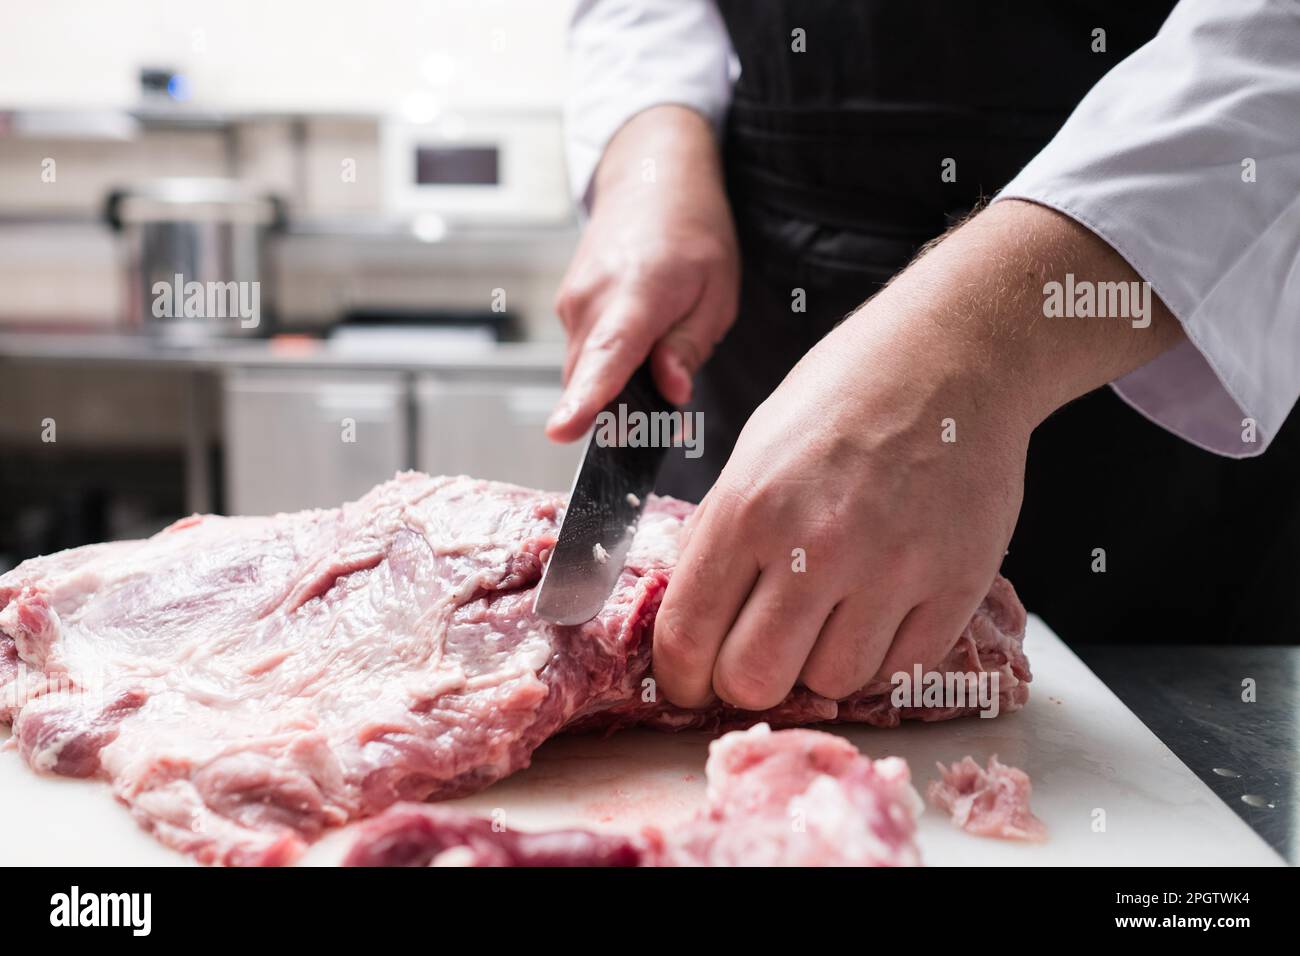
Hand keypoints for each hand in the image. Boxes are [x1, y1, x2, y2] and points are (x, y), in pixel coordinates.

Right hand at [546, 106, 739, 440]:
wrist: (651, 178)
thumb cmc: (693, 234)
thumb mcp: (716, 294)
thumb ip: (688, 348)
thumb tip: (671, 393)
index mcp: (636, 295)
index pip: (607, 357)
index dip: (585, 399)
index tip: (562, 431)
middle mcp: (591, 301)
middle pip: (592, 382)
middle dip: (622, 410)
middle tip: (668, 403)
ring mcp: (571, 304)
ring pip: (587, 372)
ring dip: (618, 384)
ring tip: (660, 353)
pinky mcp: (567, 308)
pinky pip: (585, 355)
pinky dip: (609, 363)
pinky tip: (641, 339)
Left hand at [652, 200, 1185, 708]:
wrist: (953, 357)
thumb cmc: (844, 394)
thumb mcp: (753, 451)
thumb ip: (722, 535)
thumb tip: (696, 614)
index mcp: (750, 508)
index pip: (688, 637)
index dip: (679, 678)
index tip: (689, 684)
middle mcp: (817, 547)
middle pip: (755, 682)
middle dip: (745, 683)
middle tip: (758, 660)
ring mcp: (893, 570)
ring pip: (831, 685)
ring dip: (820, 667)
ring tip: (827, 622)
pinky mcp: (956, 584)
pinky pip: (901, 670)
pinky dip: (882, 657)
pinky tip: (878, 614)